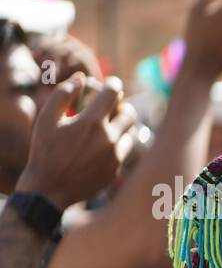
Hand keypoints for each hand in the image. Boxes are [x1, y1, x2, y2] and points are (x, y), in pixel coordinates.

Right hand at [14, 74, 135, 209]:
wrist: (50, 188)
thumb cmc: (44, 151)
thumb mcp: (47, 118)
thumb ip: (63, 94)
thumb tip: (81, 78)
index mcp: (92, 122)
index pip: (114, 93)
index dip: (113, 84)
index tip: (110, 84)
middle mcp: (109, 138)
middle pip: (130, 113)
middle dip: (121, 106)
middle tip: (110, 106)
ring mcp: (115, 156)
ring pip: (131, 133)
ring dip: (121, 125)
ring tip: (106, 125)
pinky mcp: (116, 170)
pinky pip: (124, 151)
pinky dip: (117, 143)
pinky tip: (101, 145)